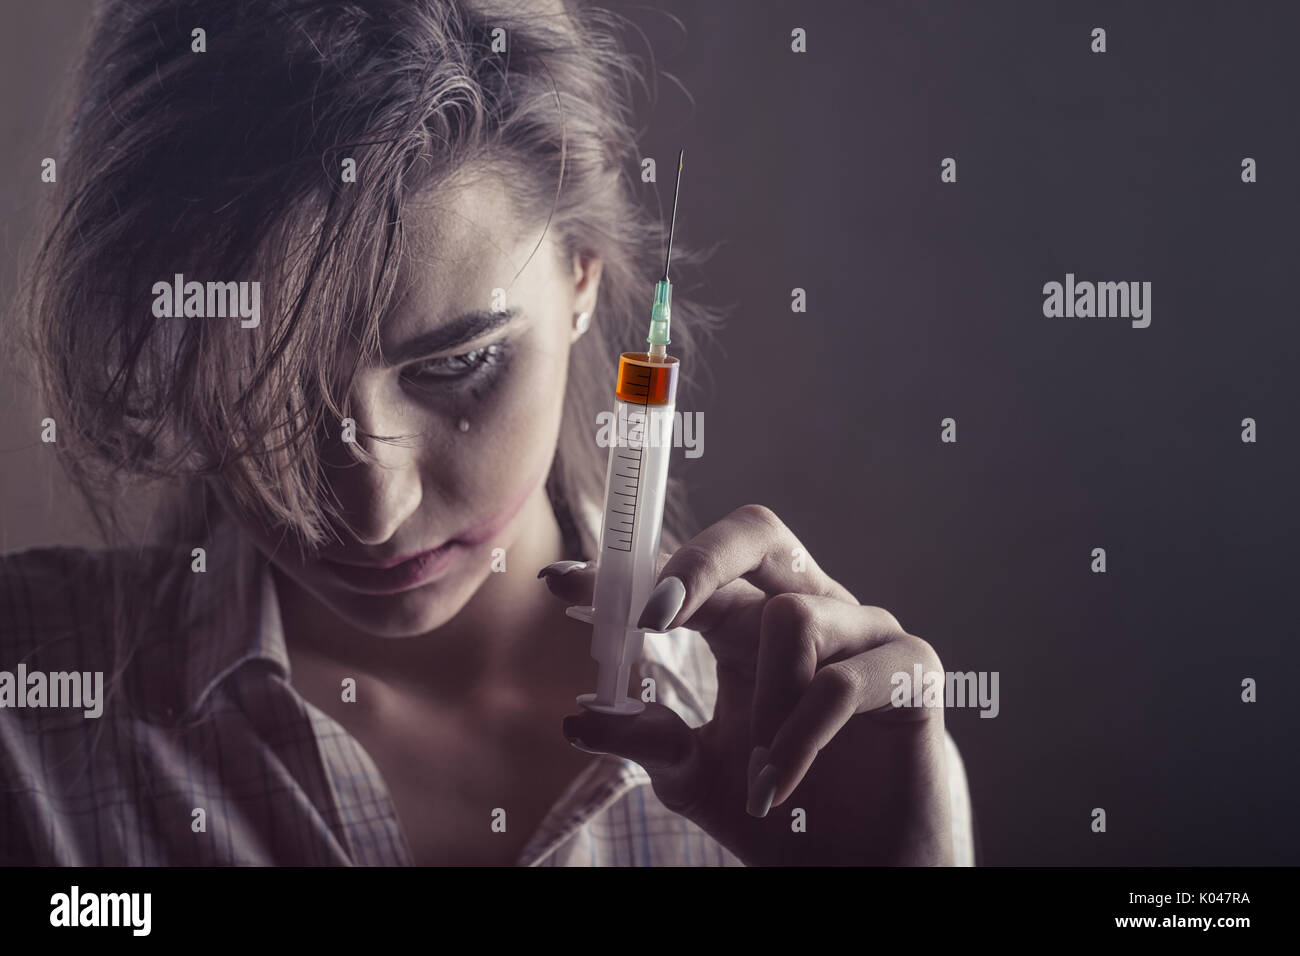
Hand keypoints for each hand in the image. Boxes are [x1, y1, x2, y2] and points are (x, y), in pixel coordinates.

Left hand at [540, 504, 953, 865]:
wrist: (858, 874)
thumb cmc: (781, 812)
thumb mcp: (696, 777)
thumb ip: (647, 740)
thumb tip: (578, 716)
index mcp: (748, 625)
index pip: (688, 575)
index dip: (626, 571)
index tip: (561, 584)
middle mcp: (807, 611)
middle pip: (758, 531)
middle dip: (698, 560)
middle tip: (653, 618)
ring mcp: (864, 635)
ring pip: (795, 618)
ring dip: (761, 706)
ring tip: (755, 774)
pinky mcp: (913, 672)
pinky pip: (841, 684)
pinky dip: (795, 742)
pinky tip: (776, 788)